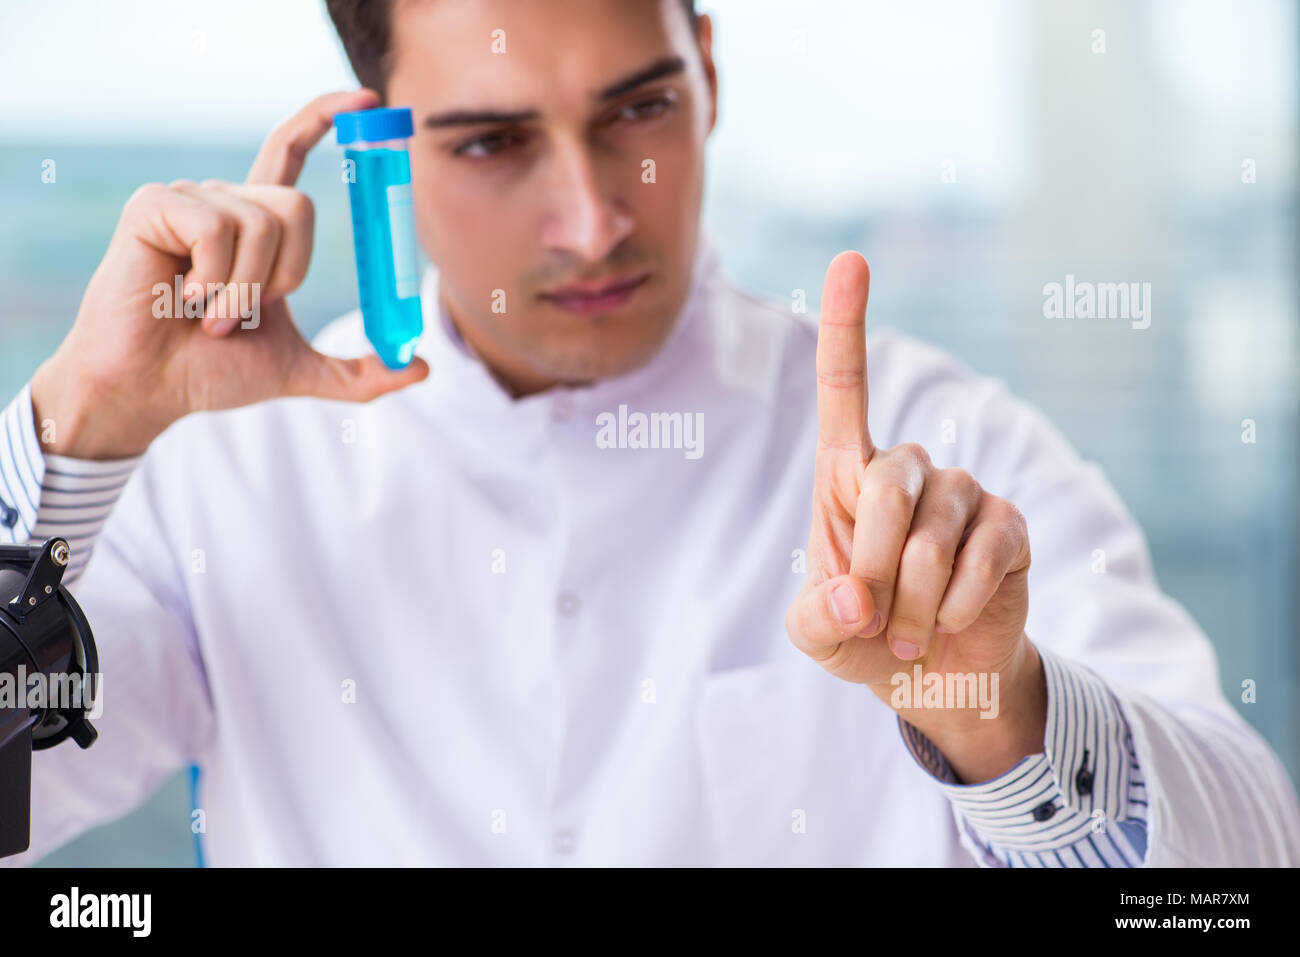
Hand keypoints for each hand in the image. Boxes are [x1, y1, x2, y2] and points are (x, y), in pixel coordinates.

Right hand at [31, 89, 429, 459]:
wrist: (150, 389)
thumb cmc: (210, 371)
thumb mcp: (300, 371)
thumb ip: (361, 374)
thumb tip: (422, 369)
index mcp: (255, 222)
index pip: (291, 149)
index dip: (326, 117)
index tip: (368, 100)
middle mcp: (224, 199)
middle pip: (300, 206)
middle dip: (287, 275)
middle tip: (246, 315)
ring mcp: (188, 198)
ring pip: (263, 223)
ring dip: (246, 289)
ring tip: (210, 314)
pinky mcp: (154, 205)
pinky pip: (218, 227)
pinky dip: (214, 278)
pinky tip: (182, 299)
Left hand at [784, 251, 1044, 782]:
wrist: (936, 678)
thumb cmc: (865, 637)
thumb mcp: (818, 635)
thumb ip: (814, 619)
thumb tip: (855, 597)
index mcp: (849, 475)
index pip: (845, 387)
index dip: (845, 324)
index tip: (849, 257)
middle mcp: (909, 469)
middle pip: (890, 485)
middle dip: (877, 567)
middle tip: (877, 619)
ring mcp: (964, 492)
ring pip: (935, 534)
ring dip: (917, 601)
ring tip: (910, 632)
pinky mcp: (1010, 525)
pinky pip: (986, 553)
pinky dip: (960, 602)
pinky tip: (956, 617)